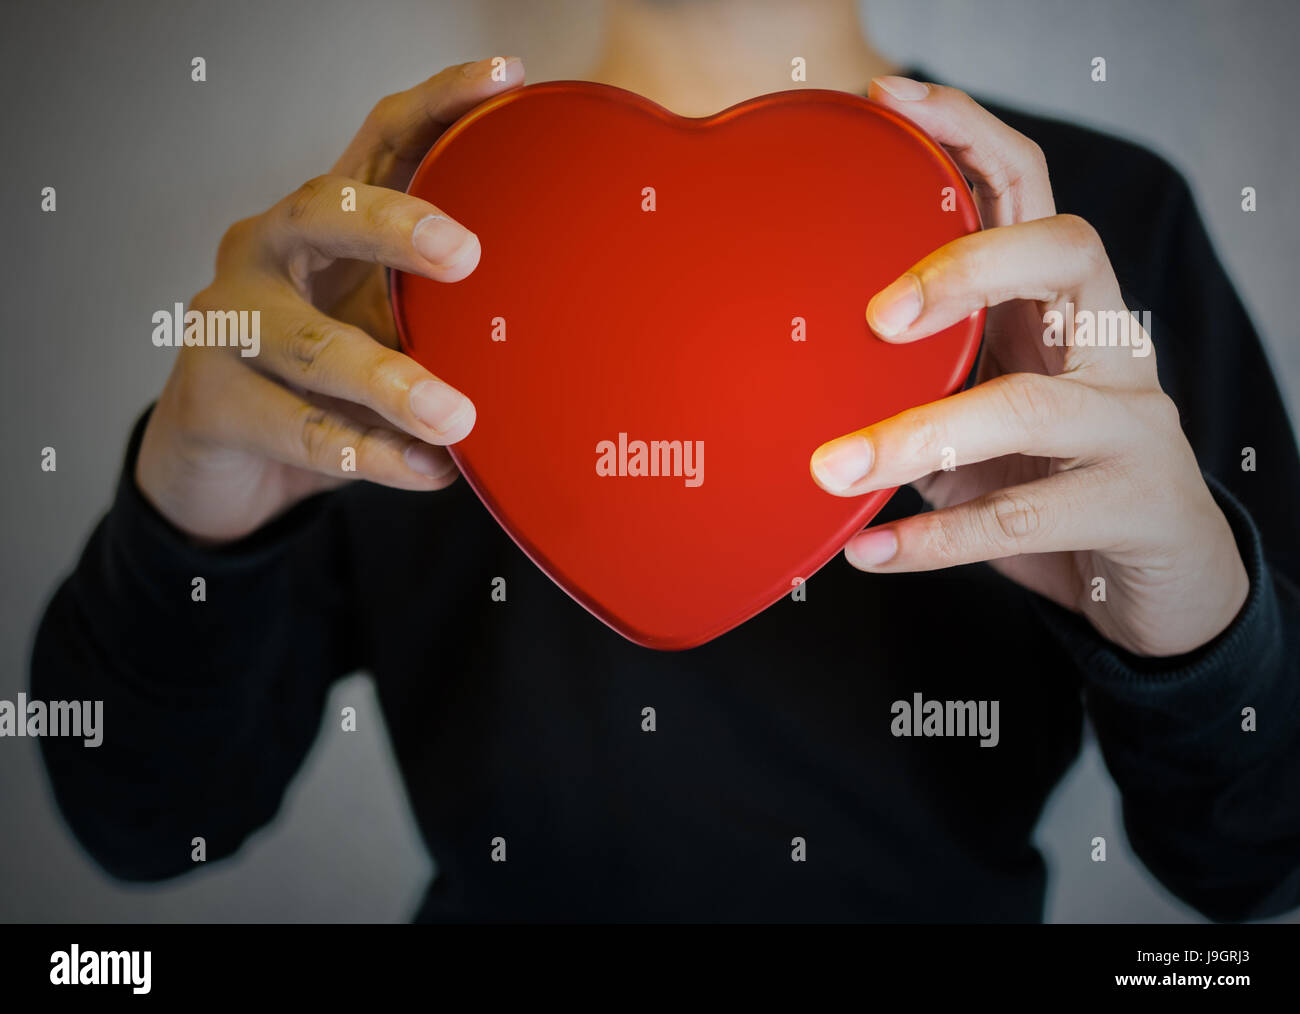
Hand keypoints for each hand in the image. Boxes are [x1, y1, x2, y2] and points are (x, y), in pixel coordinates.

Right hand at [136, 57, 524, 542]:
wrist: (221, 456)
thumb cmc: (317, 376)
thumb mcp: (383, 328)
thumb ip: (444, 317)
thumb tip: (558, 336)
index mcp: (322, 224)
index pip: (376, 143)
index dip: (436, 105)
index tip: (504, 78)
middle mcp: (267, 252)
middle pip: (323, 212)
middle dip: (395, 225)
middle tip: (467, 255)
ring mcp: (228, 322)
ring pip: (310, 342)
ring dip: (390, 380)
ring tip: (457, 417)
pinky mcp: (209, 398)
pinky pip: (298, 427)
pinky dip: (369, 453)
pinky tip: (424, 469)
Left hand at [809, 77, 1247, 657]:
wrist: (1154, 575)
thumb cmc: (1049, 476)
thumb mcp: (981, 409)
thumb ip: (922, 378)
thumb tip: (795, 366)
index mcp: (1063, 305)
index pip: (1032, 189)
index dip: (971, 134)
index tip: (890, 99)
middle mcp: (1109, 345)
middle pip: (1067, 253)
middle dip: (970, 265)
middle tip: (878, 317)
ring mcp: (1131, 425)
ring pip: (1034, 406)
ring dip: (922, 434)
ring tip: (834, 468)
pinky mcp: (1134, 506)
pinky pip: (1024, 519)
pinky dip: (936, 538)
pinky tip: (870, 551)